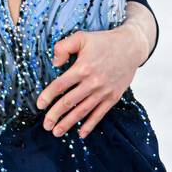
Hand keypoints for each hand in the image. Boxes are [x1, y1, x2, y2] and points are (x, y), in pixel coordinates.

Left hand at [36, 24, 151, 138]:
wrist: (131, 47)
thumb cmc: (104, 42)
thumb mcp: (81, 37)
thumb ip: (63, 47)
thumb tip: (54, 63)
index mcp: (82, 68)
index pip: (60, 85)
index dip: (48, 96)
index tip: (39, 105)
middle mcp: (92, 82)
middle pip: (69, 102)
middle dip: (55, 115)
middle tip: (45, 125)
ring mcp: (103, 92)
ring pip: (82, 111)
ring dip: (68, 123)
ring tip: (56, 132)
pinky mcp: (113, 98)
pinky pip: (99, 115)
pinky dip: (90, 125)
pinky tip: (81, 134)